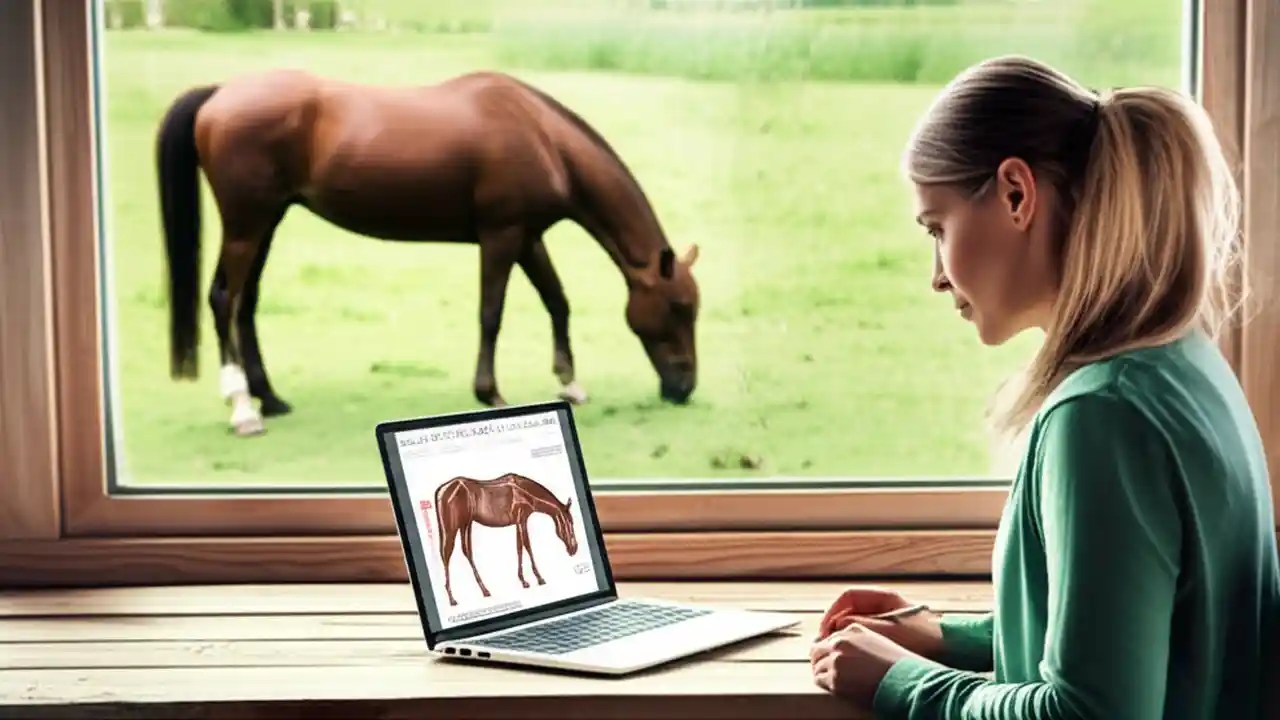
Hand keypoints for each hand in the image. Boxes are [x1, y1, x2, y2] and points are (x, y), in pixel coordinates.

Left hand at [810, 622, 918, 706]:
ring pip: (816, 666)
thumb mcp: (876, 640)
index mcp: (851, 630)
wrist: (904, 679)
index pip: (827, 637)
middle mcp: (841, 642)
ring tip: (833, 679)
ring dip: (822, 672)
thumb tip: (841, 648)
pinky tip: (835, 686)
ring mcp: (836, 660)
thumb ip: (856, 639)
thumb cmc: (896, 664)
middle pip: (816, 650)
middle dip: (819, 659)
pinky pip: (819, 680)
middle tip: (823, 668)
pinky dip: (825, 683)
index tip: (825, 656)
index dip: (825, 649)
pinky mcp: (836, 679)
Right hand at [817, 586, 943, 660]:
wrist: (950, 648)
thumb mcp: (886, 630)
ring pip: (858, 620)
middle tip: (827, 639)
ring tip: (838, 646)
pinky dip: (858, 637)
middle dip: (836, 622)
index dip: (832, 610)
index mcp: (883, 597)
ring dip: (845, 631)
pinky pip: (867, 630)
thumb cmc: (921, 638)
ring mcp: (889, 617)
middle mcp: (885, 604)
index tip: (825, 628)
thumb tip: (837, 624)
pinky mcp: (893, 631)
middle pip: (851, 608)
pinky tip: (856, 650)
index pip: (847, 596)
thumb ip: (859, 624)